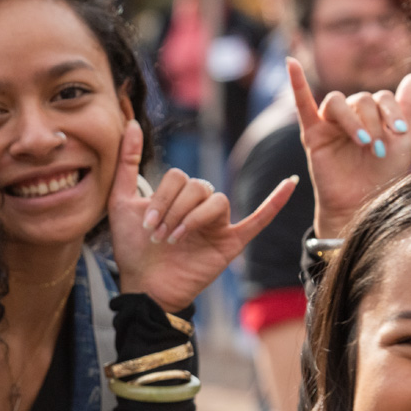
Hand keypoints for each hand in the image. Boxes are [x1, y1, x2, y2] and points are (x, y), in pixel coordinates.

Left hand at [109, 121, 296, 313]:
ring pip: (218, 200)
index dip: (162, 198)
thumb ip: (128, 162)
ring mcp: (217, 224)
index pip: (180, 178)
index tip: (145, 224)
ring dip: (194, 217)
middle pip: (199, 187)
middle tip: (159, 235)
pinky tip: (289, 184)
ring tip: (176, 239)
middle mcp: (200, 206)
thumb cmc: (132, 248)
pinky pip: (258, 220)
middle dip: (175, 209)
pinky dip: (274, 203)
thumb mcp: (122, 201)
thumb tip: (131, 123)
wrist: (143, 287)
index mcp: (179, 196)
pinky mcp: (230, 243)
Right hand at [287, 58, 410, 239]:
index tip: (401, 133)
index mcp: (373, 114)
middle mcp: (351, 115)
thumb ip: (408, 108)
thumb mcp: (403, 141)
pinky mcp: (313, 134)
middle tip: (378, 149)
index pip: (382, 97)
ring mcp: (330, 123)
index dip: (393, 111)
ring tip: (363, 143)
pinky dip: (296, 82)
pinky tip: (292, 65)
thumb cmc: (383, 175)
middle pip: (360, 99)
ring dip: (353, 120)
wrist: (362, 203)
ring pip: (337, 102)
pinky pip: (302, 104)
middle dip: (374, 122)